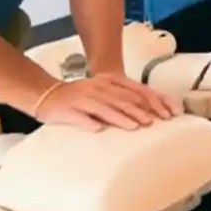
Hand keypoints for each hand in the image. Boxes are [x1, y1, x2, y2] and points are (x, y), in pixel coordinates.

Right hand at [34, 73, 180, 131]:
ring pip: (104, 108)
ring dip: (119, 117)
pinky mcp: (68, 109)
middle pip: (121, 99)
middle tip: (151, 122)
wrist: (48, 94)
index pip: (134, 90)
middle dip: (138, 111)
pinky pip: (80, 117)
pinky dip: (89, 123)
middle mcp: (97, 88)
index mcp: (108, 81)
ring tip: (133, 126)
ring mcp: (82, 98)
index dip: (149, 101)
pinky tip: (98, 129)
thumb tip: (149, 112)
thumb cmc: (81, 97)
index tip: (162, 114)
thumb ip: (123, 98)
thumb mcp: (104, 92)